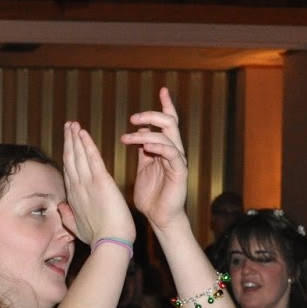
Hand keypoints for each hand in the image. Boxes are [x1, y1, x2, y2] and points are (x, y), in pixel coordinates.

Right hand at [57, 121, 131, 247]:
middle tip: (68, 126)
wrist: (110, 243)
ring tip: (73, 124)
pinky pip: (92, 159)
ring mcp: (88, 184)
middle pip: (70, 159)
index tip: (67, 144)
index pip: (69, 172)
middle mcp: (78, 188)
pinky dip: (87, 144)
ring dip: (75, 138)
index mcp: (74, 198)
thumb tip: (60, 207)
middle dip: (69, 141)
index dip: (67, 156)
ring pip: (78, 156)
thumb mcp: (77, 228)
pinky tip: (83, 133)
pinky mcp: (101, 182)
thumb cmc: (98, 238)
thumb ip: (68, 216)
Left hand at [121, 88, 188, 235]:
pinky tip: (145, 147)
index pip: (168, 122)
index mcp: (164, 149)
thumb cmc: (151, 196)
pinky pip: (171, 153)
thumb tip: (133, 134)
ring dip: (145, 133)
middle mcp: (174, 151)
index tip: (162, 89)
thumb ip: (141, 151)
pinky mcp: (179, 172)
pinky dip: (158, 147)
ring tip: (127, 137)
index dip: (166, 105)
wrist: (160, 218)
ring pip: (167, 136)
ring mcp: (178, 160)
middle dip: (151, 115)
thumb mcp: (143, 168)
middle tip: (132, 118)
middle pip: (169, 123)